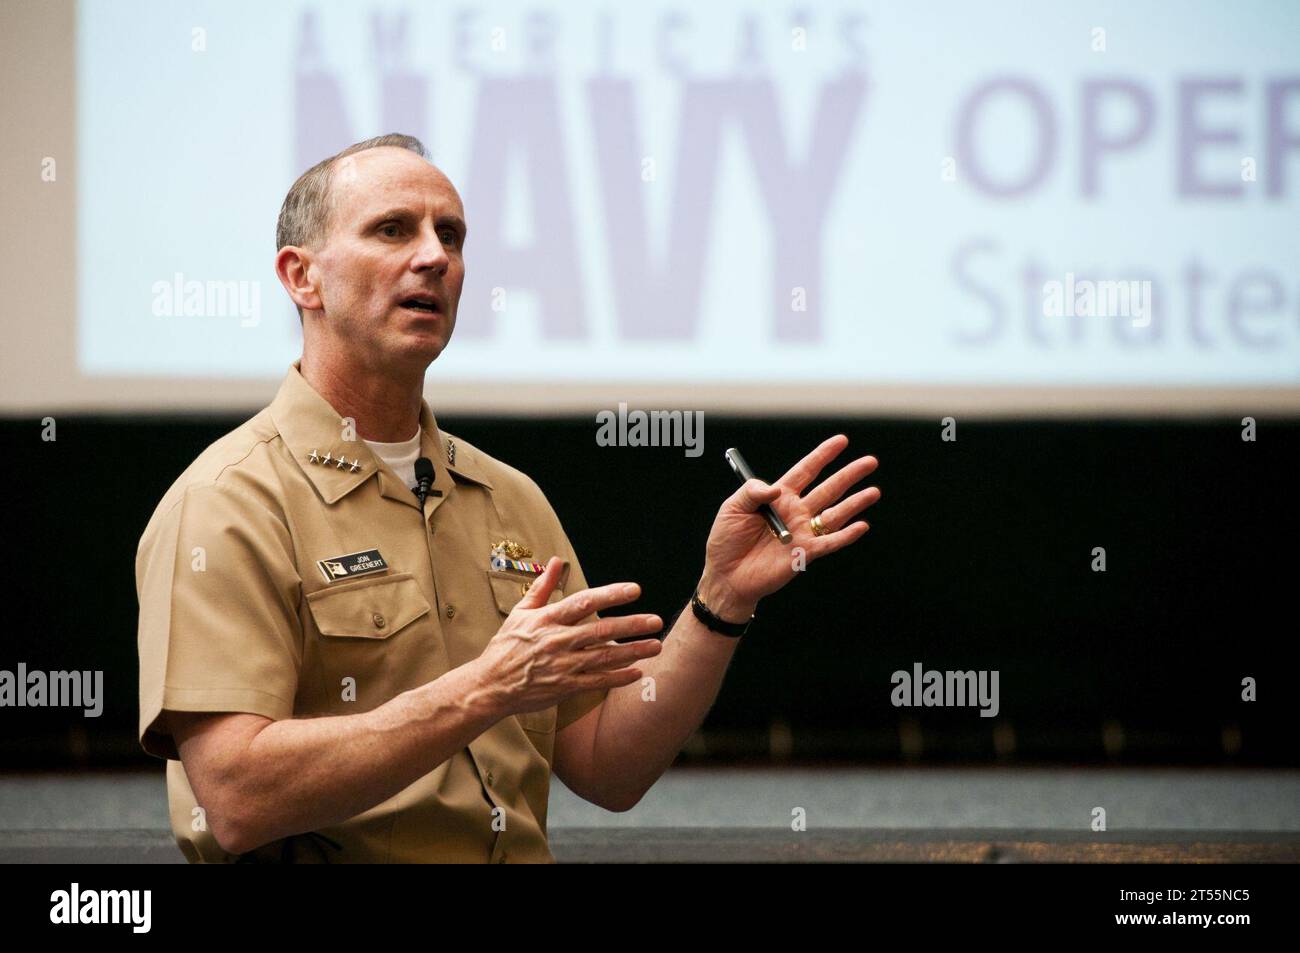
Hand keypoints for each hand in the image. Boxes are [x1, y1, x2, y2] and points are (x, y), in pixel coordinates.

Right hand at [475, 557, 663, 715]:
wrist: (490, 685)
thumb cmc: (506, 646)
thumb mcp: (521, 612)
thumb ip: (542, 586)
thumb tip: (555, 561)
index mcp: (547, 620)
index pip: (584, 602)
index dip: (610, 595)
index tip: (634, 590)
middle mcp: (557, 641)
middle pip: (600, 631)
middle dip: (631, 625)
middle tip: (656, 620)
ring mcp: (562, 666)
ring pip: (604, 658)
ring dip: (633, 651)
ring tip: (656, 644)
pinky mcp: (564, 687)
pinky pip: (597, 682)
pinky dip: (618, 677)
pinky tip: (637, 672)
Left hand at [698, 435, 879, 618]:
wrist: (725, 575)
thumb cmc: (726, 539)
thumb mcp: (733, 507)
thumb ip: (753, 491)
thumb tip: (777, 488)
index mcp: (779, 496)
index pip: (806, 471)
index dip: (823, 455)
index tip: (842, 441)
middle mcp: (795, 512)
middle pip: (828, 489)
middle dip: (849, 475)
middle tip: (870, 461)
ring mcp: (802, 532)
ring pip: (834, 514)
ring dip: (854, 503)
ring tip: (874, 491)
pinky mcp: (804, 554)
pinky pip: (829, 543)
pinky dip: (845, 536)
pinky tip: (861, 526)